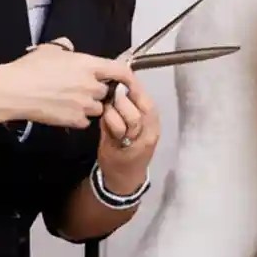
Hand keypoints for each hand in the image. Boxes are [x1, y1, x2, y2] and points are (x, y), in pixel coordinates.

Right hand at [0, 37, 137, 128]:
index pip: (120, 70)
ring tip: (72, 101)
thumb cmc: (31, 68)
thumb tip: (69, 48)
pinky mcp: (75, 120)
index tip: (126, 79)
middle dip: (98, 91)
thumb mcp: (50, 49)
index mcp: (88, 65)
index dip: (126, 75)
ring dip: (90, 106)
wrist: (16, 91)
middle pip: (107, 91)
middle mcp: (91, 85)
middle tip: (83, 89)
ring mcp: (84, 104)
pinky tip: (66, 112)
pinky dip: (79, 118)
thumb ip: (65, 47)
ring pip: (98, 108)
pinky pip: (85, 121)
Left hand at [97, 77, 159, 194]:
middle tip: (110, 94)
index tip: (120, 80)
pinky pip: (117, 131)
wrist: (125, 176)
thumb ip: (129, 107)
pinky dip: (109, 121)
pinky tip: (103, 119)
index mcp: (153, 123)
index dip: (134, 88)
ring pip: (131, 120)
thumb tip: (118, 83)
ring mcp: (138, 143)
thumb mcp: (135, 125)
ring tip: (106, 107)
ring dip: (115, 110)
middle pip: (140, 109)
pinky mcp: (123, 150)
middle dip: (123, 99)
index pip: (147, 101)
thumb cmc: (129, 145)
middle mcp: (149, 132)